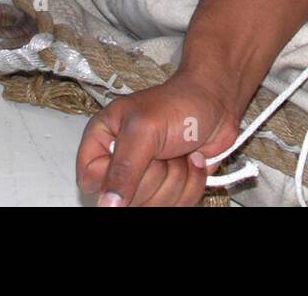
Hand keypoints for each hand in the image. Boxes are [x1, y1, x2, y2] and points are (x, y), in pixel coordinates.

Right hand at [76, 73, 241, 206]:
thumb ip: (124, 169)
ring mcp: (146, 178)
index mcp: (103, 140)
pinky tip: (192, 160)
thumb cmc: (179, 103)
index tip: (137, 159)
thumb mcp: (144, 131)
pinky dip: (192, 183)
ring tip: (180, 151)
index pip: (90, 179)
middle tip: (164, 148)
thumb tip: (107, 205)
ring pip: (153, 205)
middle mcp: (120, 162)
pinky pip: (176, 205)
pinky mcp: (169, 187)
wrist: (216, 102)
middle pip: (125, 199)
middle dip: (156, 175)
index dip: (114, 177)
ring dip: (177, 178)